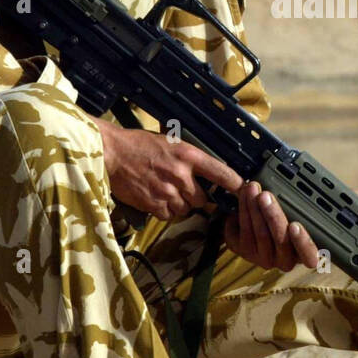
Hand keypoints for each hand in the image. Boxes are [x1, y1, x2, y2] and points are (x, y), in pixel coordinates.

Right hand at [92, 117, 240, 221]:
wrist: (112, 153)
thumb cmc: (138, 145)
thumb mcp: (170, 143)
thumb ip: (188, 159)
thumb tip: (205, 173)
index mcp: (188, 155)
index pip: (220, 172)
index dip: (235, 184)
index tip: (245, 189)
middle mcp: (181, 174)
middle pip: (202, 198)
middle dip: (194, 196)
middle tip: (180, 187)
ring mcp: (168, 191)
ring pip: (185, 208)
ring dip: (178, 204)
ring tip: (163, 189)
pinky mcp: (154, 204)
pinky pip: (167, 215)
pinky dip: (163, 210)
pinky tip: (153, 196)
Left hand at [224, 180, 317, 271]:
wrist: (251, 225)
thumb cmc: (279, 217)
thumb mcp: (290, 213)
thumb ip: (291, 205)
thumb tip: (296, 186)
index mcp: (303, 252)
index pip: (310, 256)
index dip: (303, 242)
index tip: (295, 225)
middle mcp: (285, 260)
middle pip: (281, 240)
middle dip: (272, 215)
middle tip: (265, 196)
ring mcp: (265, 258)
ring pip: (261, 234)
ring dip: (254, 208)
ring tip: (251, 189)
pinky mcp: (246, 253)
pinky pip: (244, 232)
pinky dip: (243, 212)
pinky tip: (243, 200)